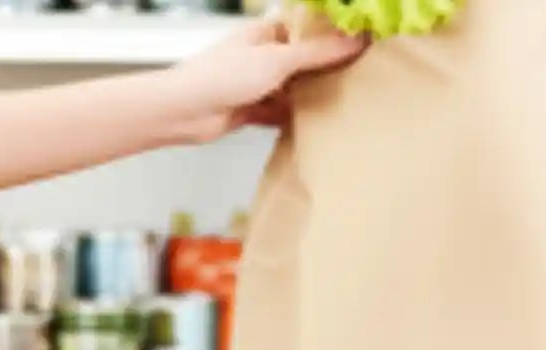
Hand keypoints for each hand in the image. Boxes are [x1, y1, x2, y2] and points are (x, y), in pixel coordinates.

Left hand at [172, 19, 366, 142]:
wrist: (184, 111)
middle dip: (325, 68)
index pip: (306, 28)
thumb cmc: (223, 76)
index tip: (361, 42)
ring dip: (311, 95)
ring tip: (345, 101)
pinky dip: (295, 117)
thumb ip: (318, 53)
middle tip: (360, 75)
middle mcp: (261, 54)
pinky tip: (316, 124)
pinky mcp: (251, 109)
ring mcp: (256, 83)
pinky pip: (281, 112)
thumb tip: (356, 40)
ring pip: (293, 87)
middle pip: (302, 60)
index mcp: (266, 32)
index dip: (332, 35)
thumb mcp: (278, 60)